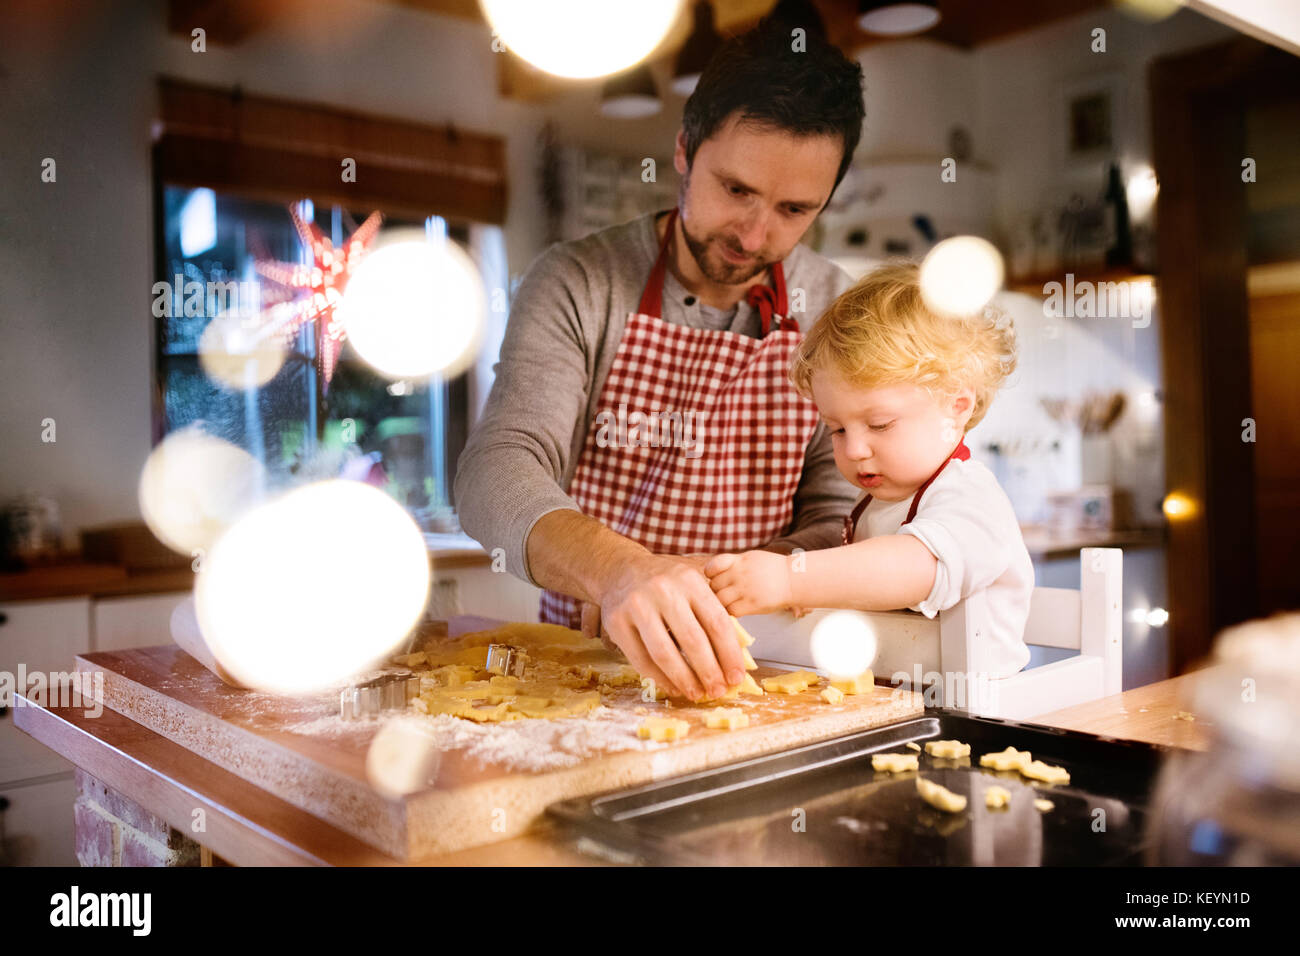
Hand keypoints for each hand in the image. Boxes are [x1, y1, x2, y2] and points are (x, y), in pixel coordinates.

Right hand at [596, 553, 744, 701]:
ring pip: (664, 654)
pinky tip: (673, 687)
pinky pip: (641, 659)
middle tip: (718, 691)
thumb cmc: (666, 584)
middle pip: (692, 641)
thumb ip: (712, 614)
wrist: (621, 570)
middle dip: (709, 672)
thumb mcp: (692, 587)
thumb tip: (734, 659)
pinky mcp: (616, 622)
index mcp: (689, 581)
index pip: (717, 623)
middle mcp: (663, 590)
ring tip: (697, 694)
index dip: (730, 655)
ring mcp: (637, 606)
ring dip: (684, 680)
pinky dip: (659, 678)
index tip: (736, 677)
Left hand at [704, 550, 794, 616]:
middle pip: (713, 586)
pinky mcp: (752, 604)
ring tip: (731, 601)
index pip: (712, 567)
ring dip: (722, 603)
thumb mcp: (752, 558)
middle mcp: (740, 574)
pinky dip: (732, 611)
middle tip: (725, 593)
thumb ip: (733, 564)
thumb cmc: (773, 569)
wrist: (794, 580)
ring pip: (720, 600)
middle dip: (716, 590)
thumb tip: (713, 574)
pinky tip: (739, 607)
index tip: (714, 577)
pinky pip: (731, 611)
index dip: (710, 574)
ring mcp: (745, 589)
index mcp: (740, 560)